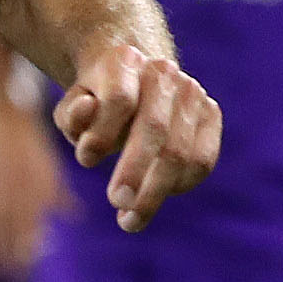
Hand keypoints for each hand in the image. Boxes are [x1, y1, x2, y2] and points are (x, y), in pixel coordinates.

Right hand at [0, 125, 55, 280]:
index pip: (31, 219)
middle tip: (10, 268)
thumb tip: (77, 216)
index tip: (26, 260)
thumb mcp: (51, 171)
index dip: (27, 241)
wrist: (8, 123)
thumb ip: (61, 197)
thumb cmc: (33, 151)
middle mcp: (15, 186)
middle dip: (10, 247)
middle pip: (12, 224)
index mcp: (36, 184)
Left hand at [50, 36, 218, 232]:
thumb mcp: (72, 108)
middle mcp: (163, 72)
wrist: (136, 80)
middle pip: (154, 127)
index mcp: (124, 62)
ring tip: (130, 220)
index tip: (86, 162)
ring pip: (181, 151)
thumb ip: (72, 115)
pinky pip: (202, 160)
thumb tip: (87, 111)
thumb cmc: (97, 104)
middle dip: (135, 171)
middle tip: (117, 204)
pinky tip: (157, 196)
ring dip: (156, 192)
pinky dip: (181, 185)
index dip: (104, 133)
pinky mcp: (210, 114)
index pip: (120, 99)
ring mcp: (192, 93)